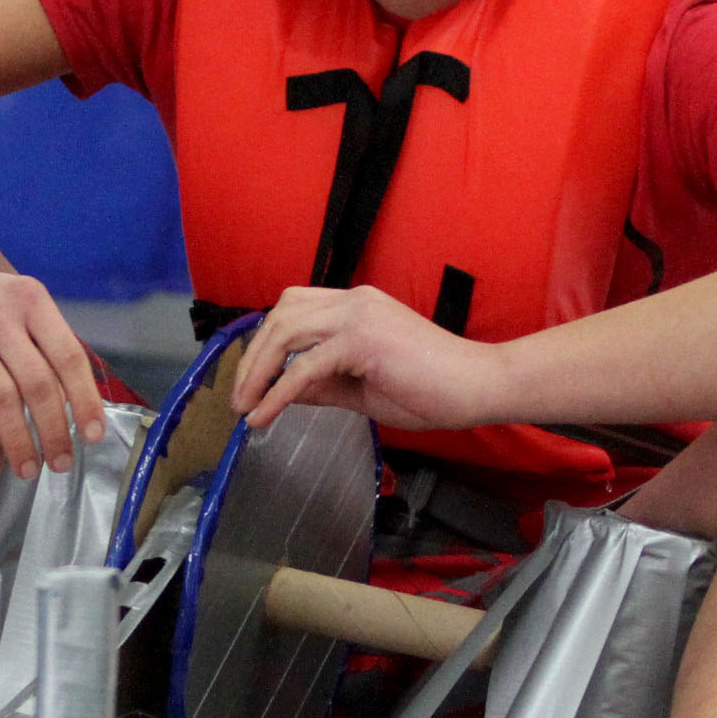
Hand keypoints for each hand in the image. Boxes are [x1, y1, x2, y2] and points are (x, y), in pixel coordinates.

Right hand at [0, 257, 108, 479]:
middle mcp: (0, 314)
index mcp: (31, 301)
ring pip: (1, 399)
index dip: (85, 400)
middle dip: (54, 431)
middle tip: (61, 463)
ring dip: (19, 442)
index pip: (68, 356)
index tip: (93, 435)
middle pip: (38, 383)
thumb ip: (44, 344)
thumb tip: (76, 405)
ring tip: (28, 469)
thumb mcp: (18, 303)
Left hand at [227, 285, 508, 431]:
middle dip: (252, 356)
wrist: (478, 387)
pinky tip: (264, 416)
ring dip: (256, 371)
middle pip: (280, 315)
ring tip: (244, 406)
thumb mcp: (361, 388)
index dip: (265, 340)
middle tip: (239, 397)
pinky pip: (304, 368)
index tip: (250, 377)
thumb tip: (280, 391)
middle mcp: (354, 301)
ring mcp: (358, 316)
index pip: (293, 308)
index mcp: (356, 304)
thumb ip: (320, 384)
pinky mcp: (362, 341)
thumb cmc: (432, 388)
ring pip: (284, 333)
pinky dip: (277, 394)